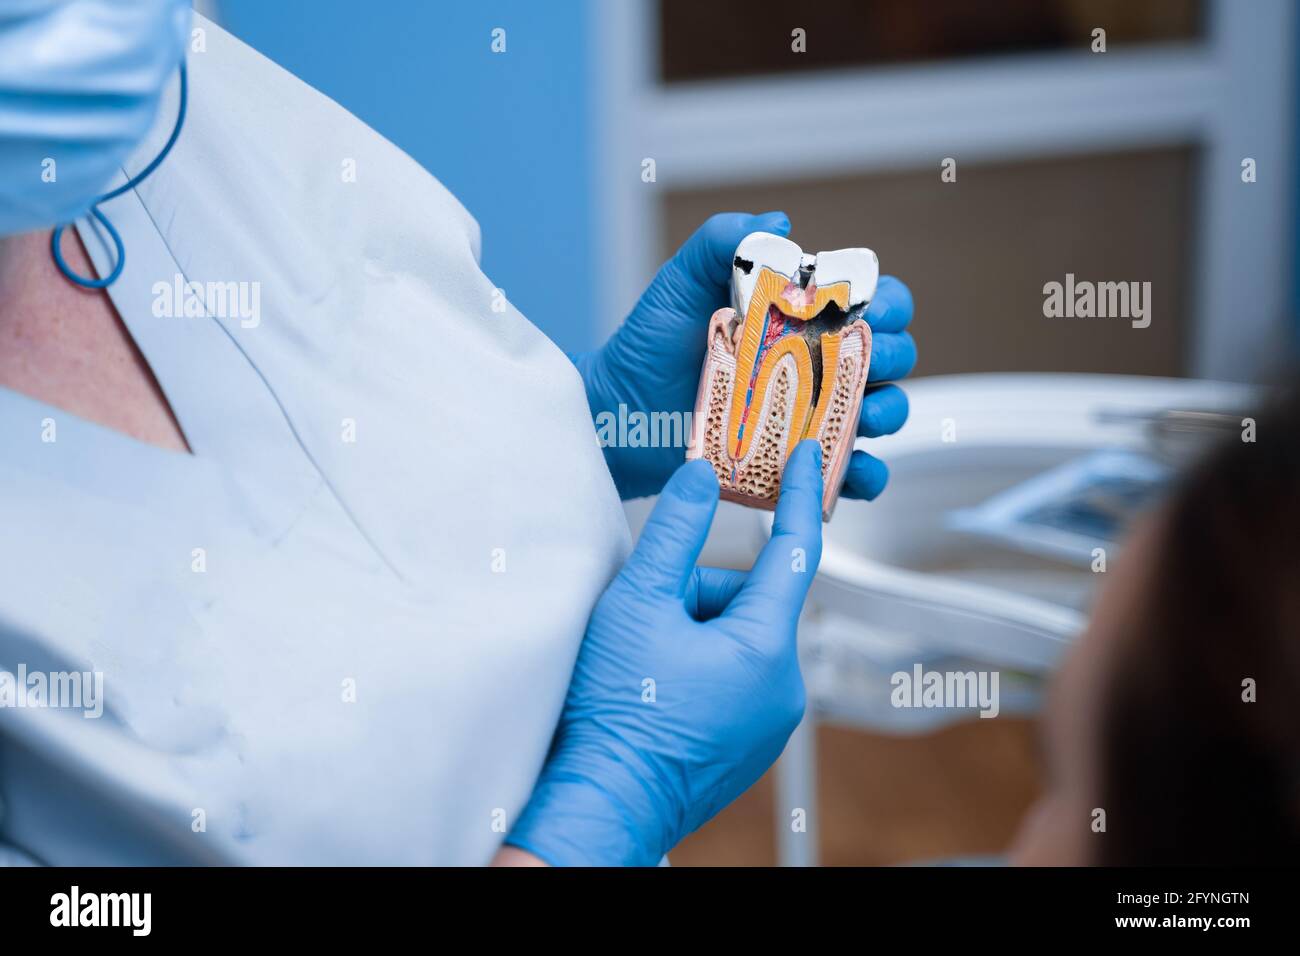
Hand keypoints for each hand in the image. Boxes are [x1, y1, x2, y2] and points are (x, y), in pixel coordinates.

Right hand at [506, 441, 824, 865]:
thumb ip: (675, 530)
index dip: (798, 497)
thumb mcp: (639, 602)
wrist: (602, 803)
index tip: (808, 456)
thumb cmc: (617, 711)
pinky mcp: (748, 745)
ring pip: (735, 640)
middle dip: (695, 595)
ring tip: (643, 667)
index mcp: (766, 648)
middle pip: (746, 602)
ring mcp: (768, 723)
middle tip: (646, 622)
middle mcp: (783, 687)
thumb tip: (703, 475)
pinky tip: (655, 691)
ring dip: (691, 633)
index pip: (794, 552)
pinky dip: (696, 669)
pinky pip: (732, 679)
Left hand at [574, 212, 916, 498]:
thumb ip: (721, 241)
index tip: (871, 310)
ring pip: (882, 413)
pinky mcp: (795, 464)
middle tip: (870, 358)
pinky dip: (863, 475)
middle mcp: (816, 365)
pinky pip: (848, 475)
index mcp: (801, 317)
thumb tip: (778, 221)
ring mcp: (810, 416)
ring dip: (888, 411)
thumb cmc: (650, 345)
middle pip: (888, 356)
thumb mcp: (681, 283)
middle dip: (894, 355)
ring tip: (862, 414)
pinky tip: (844, 467)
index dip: (885, 304)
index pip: (868, 303)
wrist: (618, 411)